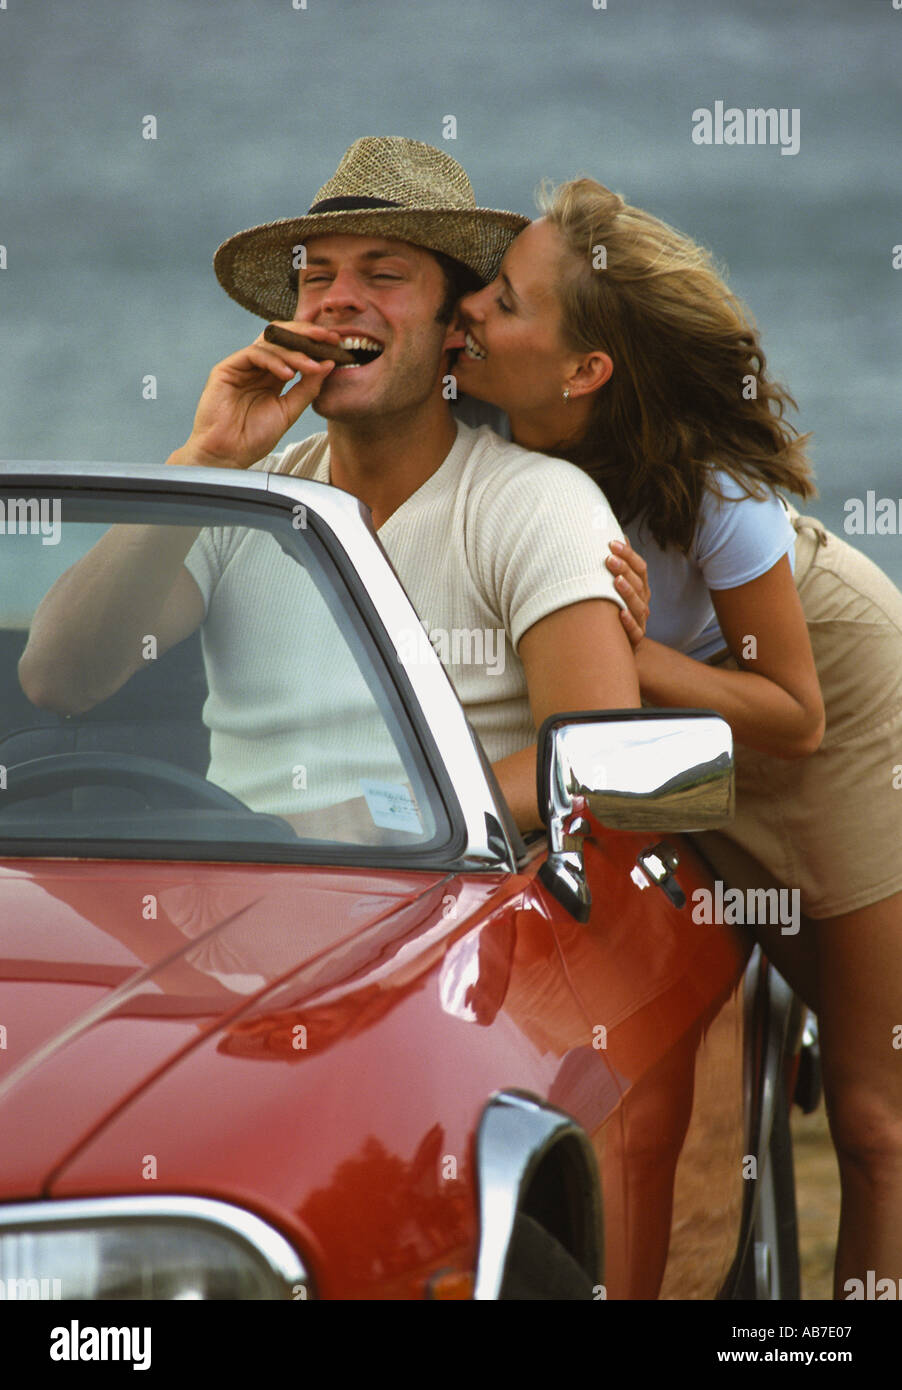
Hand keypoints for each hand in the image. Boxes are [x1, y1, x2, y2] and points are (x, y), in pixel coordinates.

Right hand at [167, 321, 342, 470]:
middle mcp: (257, 367)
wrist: (228, 454)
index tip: (336, 344)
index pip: (294, 349)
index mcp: (272, 375)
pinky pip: (254, 354)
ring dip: (294, 352)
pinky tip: (288, 374)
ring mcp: (242, 366)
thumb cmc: (254, 437)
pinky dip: (273, 361)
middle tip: (328, 338)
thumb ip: (307, 388)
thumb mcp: (289, 411)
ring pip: (270, 343)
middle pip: (282, 338)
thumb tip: (328, 365)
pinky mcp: (227, 368)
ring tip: (311, 366)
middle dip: (306, 334)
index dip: (314, 343)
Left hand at [606, 538, 650, 648]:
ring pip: (638, 606)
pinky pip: (635, 632)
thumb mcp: (610, 586)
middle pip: (639, 584)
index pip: (640, 567)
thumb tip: (609, 534)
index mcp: (640, 588)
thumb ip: (613, 564)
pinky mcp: (633, 641)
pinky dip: (628, 623)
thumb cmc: (608, 609)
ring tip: (615, 581)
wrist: (611, 647)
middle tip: (608, 558)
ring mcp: (640, 622)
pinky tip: (620, 614)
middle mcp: (642, 603)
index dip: (628, 554)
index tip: (611, 543)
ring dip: (627, 592)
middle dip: (625, 569)